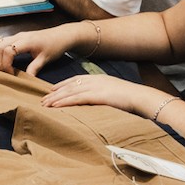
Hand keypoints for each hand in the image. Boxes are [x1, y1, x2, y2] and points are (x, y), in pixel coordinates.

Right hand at [0, 25, 83, 77]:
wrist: (62, 35)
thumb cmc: (55, 45)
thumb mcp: (45, 59)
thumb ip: (34, 68)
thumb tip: (26, 79)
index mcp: (26, 41)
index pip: (8, 51)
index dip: (6, 64)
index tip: (12, 74)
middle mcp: (19, 36)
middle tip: (4, 72)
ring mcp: (17, 36)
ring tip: (3, 67)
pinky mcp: (17, 37)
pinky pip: (2, 43)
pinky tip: (5, 61)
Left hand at [40, 73, 154, 116]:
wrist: (141, 97)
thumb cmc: (131, 99)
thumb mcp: (114, 93)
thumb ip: (103, 95)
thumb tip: (96, 102)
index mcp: (98, 78)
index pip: (75, 80)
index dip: (62, 85)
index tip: (51, 89)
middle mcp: (94, 80)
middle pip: (69, 85)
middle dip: (55, 92)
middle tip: (43, 99)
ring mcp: (95, 87)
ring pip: (70, 91)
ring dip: (56, 98)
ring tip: (44, 104)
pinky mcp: (97, 95)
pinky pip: (77, 98)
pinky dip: (65, 102)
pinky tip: (56, 106)